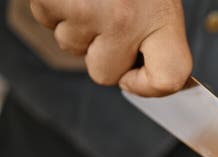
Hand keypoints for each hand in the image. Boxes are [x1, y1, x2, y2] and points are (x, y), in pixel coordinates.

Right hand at [29, 0, 191, 95]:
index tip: (137, 77)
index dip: (151, 86)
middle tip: (107, 18)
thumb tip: (144, 73)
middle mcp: (126, 19)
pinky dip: (54, 7)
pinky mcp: (53, 0)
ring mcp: (87, 12)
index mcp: (161, 15)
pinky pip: (47, 22)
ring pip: (72, 48)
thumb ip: (156, 32)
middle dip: (102, 54)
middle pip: (105, 74)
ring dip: (76, 26)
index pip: (169, 76)